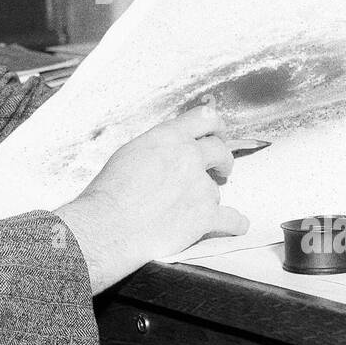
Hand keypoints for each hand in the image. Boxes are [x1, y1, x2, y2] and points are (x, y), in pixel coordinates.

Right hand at [54, 105, 249, 293]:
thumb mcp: (130, 152)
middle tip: (221, 169)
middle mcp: (189, 156)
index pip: (206, 118)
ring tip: (186, 210)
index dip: (216, 126)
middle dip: (223, 160)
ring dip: (207, 198)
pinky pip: (231, 219)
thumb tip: (171, 150)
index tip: (218, 134)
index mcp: (169, 137)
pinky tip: (237, 225)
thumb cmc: (110, 193)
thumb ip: (159, 146)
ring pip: (216, 189)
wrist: (108, 226)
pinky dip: (234, 224)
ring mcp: (200, 187)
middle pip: (221, 150)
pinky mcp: (205, 216)